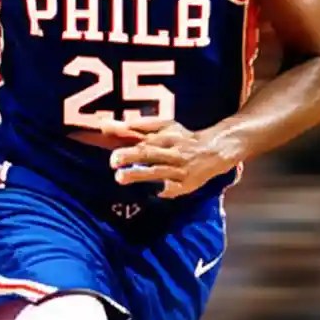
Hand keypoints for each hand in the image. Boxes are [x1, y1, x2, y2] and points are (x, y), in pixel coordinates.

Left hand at [100, 117, 237, 198]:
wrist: (213, 151)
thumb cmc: (182, 138)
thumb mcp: (165, 126)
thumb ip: (138, 126)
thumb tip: (108, 125)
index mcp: (167, 135)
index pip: (143, 135)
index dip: (125, 135)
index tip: (106, 137)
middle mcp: (173, 151)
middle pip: (149, 153)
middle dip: (130, 155)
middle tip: (113, 161)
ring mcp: (179, 169)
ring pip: (157, 172)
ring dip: (139, 174)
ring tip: (120, 177)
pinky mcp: (186, 185)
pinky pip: (171, 189)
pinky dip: (160, 190)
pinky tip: (149, 193)